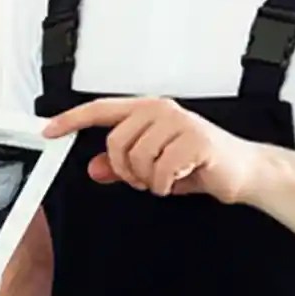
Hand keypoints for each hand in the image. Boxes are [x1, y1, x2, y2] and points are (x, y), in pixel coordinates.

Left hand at [43, 97, 262, 203]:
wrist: (244, 171)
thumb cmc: (197, 163)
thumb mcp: (153, 165)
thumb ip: (122, 165)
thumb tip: (94, 169)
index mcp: (147, 110)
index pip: (100, 109)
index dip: (72, 119)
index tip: (49, 130)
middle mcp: (160, 110)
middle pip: (115, 142)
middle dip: (125, 170)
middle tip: (144, 179)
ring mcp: (179, 122)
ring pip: (137, 158)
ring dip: (147, 180)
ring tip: (165, 178)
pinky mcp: (195, 140)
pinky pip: (160, 171)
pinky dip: (165, 185)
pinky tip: (178, 181)